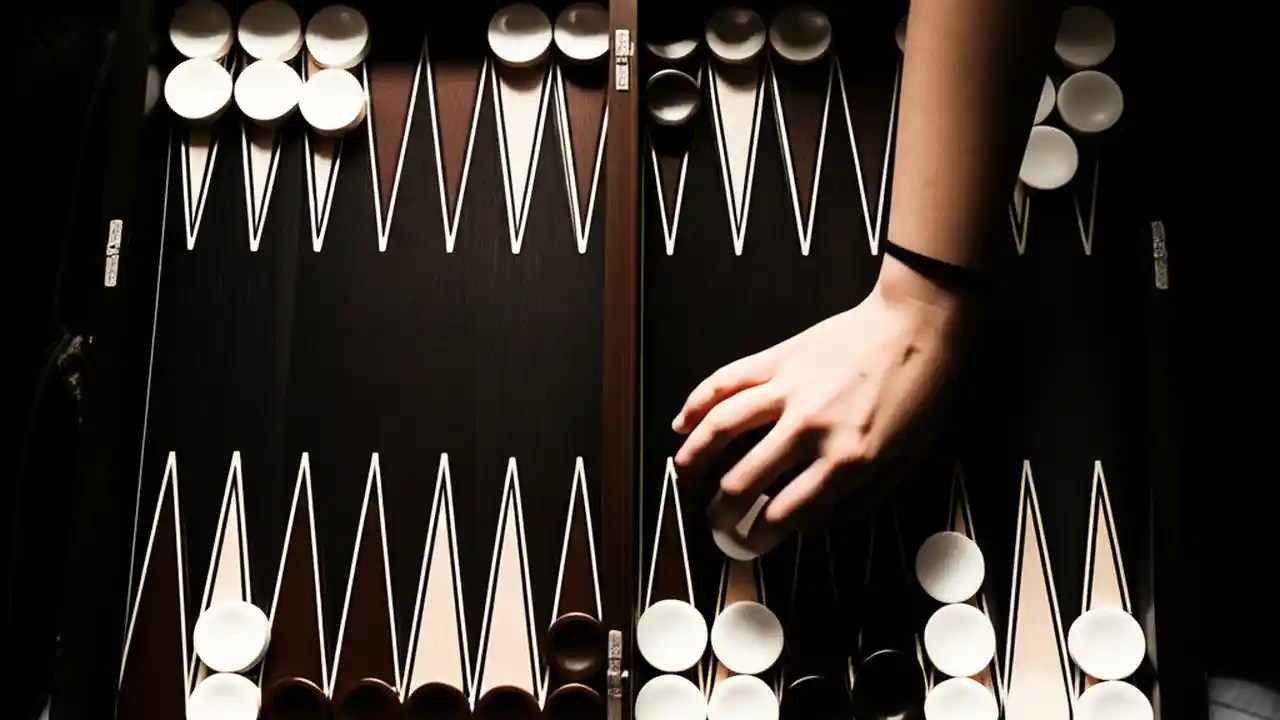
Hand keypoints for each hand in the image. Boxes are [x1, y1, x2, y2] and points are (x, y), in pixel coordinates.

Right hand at [671, 256, 974, 554]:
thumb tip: (817, 522)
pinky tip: (682, 421)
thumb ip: (861, 498)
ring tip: (683, 476)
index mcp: (847, 459)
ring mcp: (789, 390)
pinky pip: (727, 381)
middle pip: (744, 480)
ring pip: (722, 428)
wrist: (920, 324)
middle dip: (720, 510)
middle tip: (712, 521)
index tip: (747, 543)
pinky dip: (698, 402)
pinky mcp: (778, 359)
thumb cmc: (922, 389)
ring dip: (694, 458)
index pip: (786, 512)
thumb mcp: (909, 460)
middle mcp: (810, 427)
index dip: (758, 536)